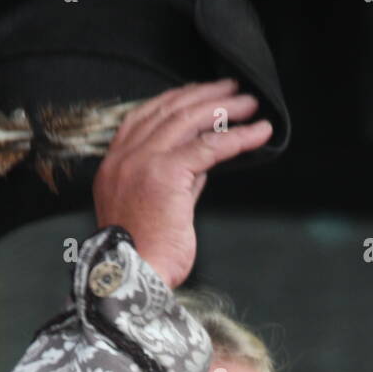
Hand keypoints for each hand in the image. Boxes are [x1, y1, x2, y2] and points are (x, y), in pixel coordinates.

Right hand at [92, 78, 272, 288]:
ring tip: (250, 104)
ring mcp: (141, 163)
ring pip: (187, 120)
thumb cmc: (145, 258)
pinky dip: (237, 137)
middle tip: (233, 89)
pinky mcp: (165, 174)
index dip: (176, 101)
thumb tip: (203, 166)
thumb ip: (176, 185)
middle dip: (204, 96)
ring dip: (223, 108)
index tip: (200, 95)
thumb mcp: (157, 213)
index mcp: (114, 166)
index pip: (144, 118)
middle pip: (167, 110)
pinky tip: (258, 132)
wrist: (131, 282)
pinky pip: (208, 147)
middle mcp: (123, 159)